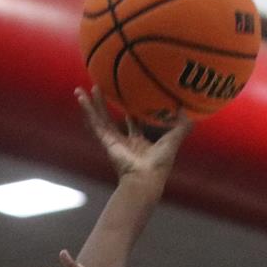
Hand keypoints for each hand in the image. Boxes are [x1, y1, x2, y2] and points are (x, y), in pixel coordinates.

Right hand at [77, 86, 193, 186]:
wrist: (146, 177)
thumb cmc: (160, 164)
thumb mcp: (174, 140)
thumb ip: (182, 126)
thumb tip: (185, 109)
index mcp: (139, 141)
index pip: (133, 123)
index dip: (131, 111)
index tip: (128, 97)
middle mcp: (124, 141)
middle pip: (111, 118)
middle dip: (104, 105)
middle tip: (98, 89)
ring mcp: (113, 141)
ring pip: (99, 119)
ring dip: (91, 104)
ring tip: (80, 90)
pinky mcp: (107, 141)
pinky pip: (96, 123)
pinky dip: (88, 111)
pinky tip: (82, 98)